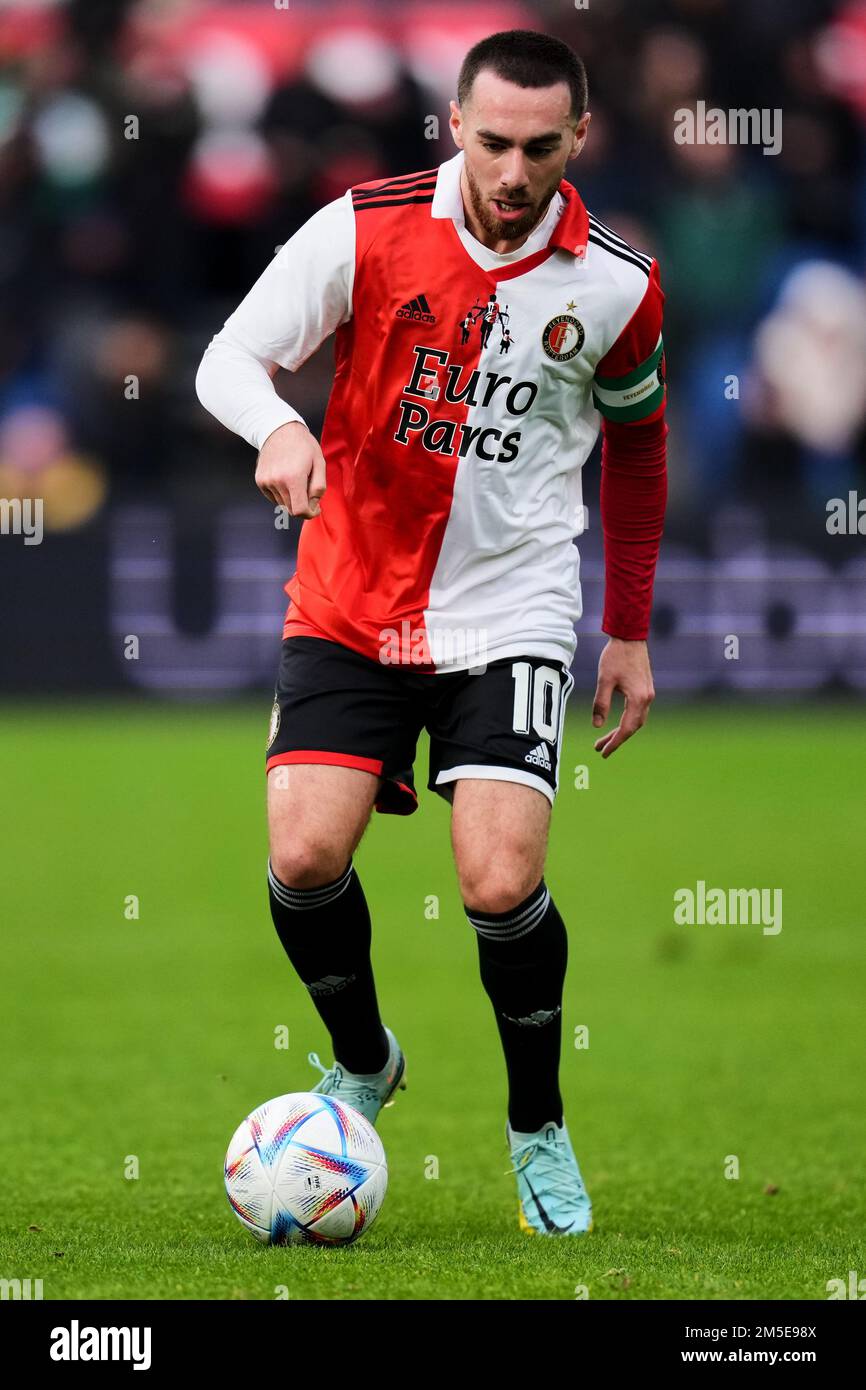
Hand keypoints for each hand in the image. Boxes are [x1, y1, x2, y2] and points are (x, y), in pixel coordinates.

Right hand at [255, 421, 325, 519]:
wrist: (278, 429)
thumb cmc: (303, 446)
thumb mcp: (319, 463)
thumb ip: (319, 487)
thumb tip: (313, 506)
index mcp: (293, 478)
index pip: (300, 511)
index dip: (310, 514)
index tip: (316, 508)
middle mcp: (277, 482)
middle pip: (291, 509)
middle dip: (303, 504)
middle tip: (309, 489)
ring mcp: (266, 482)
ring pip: (283, 504)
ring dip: (292, 498)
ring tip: (296, 478)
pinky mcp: (260, 481)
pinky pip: (273, 497)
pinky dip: (282, 493)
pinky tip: (285, 477)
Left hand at [592, 637, 654, 757]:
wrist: (630, 636)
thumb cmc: (616, 656)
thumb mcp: (604, 681)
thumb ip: (601, 704)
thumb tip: (597, 725)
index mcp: (638, 699)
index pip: (626, 728)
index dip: (615, 742)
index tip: (603, 752)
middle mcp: (647, 699)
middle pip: (632, 727)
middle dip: (616, 739)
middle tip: (599, 748)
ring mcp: (648, 693)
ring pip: (636, 720)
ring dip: (622, 730)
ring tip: (605, 739)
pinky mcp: (646, 688)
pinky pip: (638, 711)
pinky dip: (627, 720)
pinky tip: (617, 722)